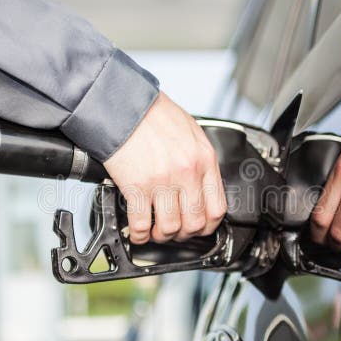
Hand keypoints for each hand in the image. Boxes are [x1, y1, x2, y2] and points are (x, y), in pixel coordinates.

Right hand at [103, 92, 226, 243]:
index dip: (208, 225)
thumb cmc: (154, 114)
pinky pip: (141, 224)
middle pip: (194, 223)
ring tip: (155, 231)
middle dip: (184, 234)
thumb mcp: (191, 131)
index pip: (217, 208)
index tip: (199, 227)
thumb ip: (199, 160)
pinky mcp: (137, 186)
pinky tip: (137, 232)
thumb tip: (200, 186)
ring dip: (162, 236)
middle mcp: (187, 172)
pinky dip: (139, 234)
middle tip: (175, 232)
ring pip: (170, 228)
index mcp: (203, 159)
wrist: (123, 104)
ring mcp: (162, 181)